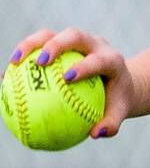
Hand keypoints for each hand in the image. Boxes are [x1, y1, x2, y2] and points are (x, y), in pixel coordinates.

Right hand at [8, 27, 135, 138]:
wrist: (118, 80)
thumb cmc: (116, 100)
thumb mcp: (119, 112)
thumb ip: (111, 124)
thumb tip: (96, 134)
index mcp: (112, 60)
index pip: (100, 59)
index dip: (84, 66)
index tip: (68, 78)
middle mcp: (96, 44)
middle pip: (75, 35)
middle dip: (56, 45)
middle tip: (40, 62)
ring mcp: (79, 40)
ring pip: (53, 33)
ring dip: (32, 44)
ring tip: (15, 62)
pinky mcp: (63, 42)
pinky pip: (40, 44)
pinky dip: (24, 54)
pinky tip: (7, 74)